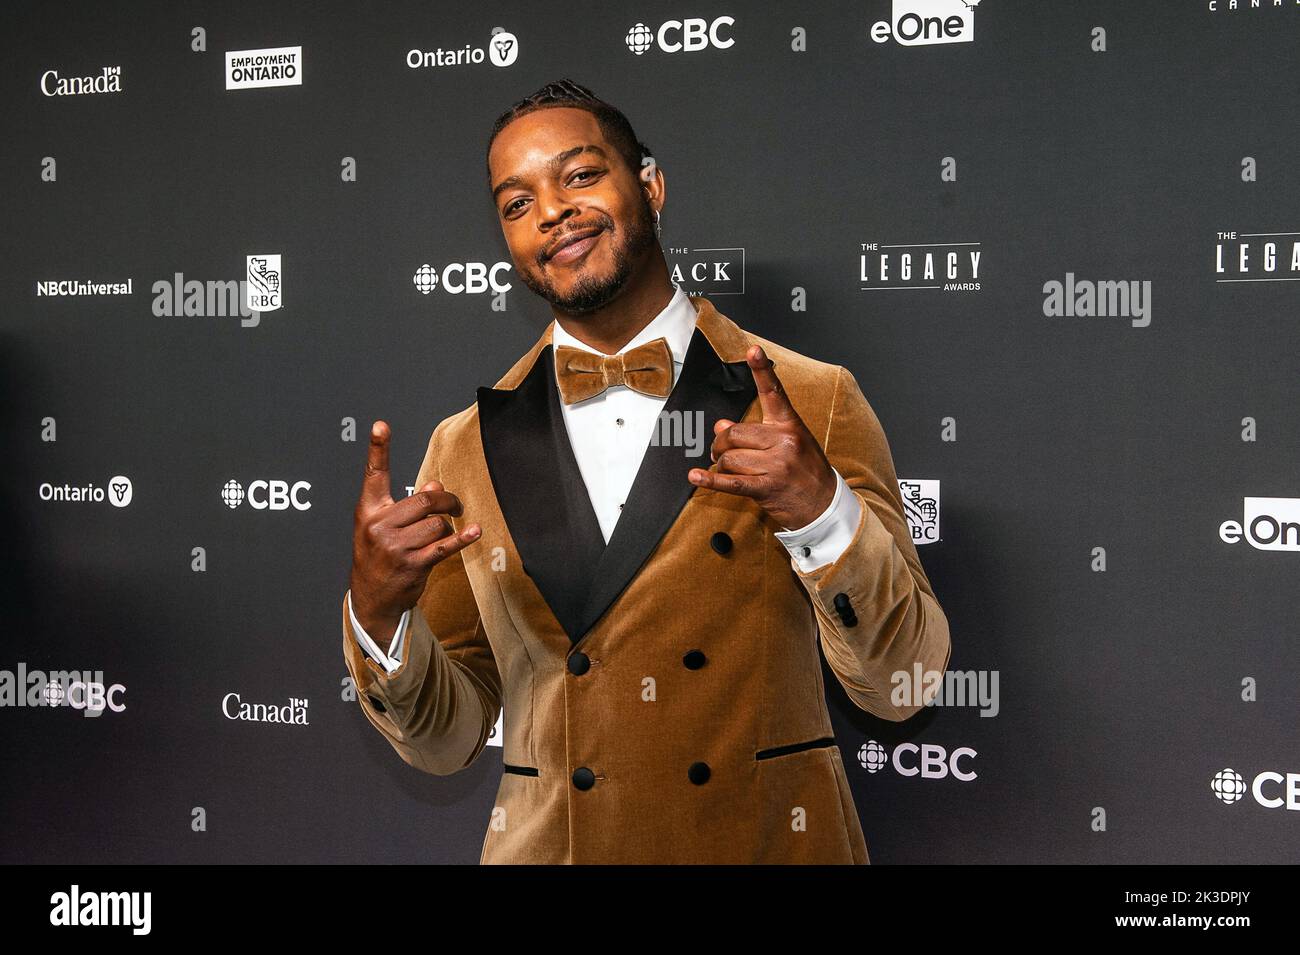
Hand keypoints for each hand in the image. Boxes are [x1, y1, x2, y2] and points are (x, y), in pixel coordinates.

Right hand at [349, 421, 480, 635]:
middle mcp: (379, 526)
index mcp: (368, 511)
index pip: (374, 474)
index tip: (381, 425)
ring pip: (437, 523)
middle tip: (455, 504)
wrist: (372, 597)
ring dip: (446, 528)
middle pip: (424, 500)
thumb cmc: (380, 555)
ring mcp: (395, 546)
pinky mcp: (413, 564)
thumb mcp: (385, 526)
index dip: (378, 449)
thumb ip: (409, 504)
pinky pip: (445, 546)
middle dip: (446, 500)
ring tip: (439, 536)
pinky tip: (475, 531)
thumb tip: (435, 484)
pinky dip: (463, 538)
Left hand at [687, 344, 837, 529]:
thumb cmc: (806, 471)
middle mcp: (784, 441)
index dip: (762, 370)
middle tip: (719, 451)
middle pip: (735, 433)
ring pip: (730, 458)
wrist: (824, 505)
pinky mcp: (767, 488)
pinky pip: (731, 481)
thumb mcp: (788, 444)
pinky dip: (711, 480)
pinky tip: (697, 477)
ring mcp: (776, 465)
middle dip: (721, 443)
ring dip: (722, 464)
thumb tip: (721, 425)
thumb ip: (756, 431)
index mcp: (790, 425)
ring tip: (727, 469)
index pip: (773, 393)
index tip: (753, 350)